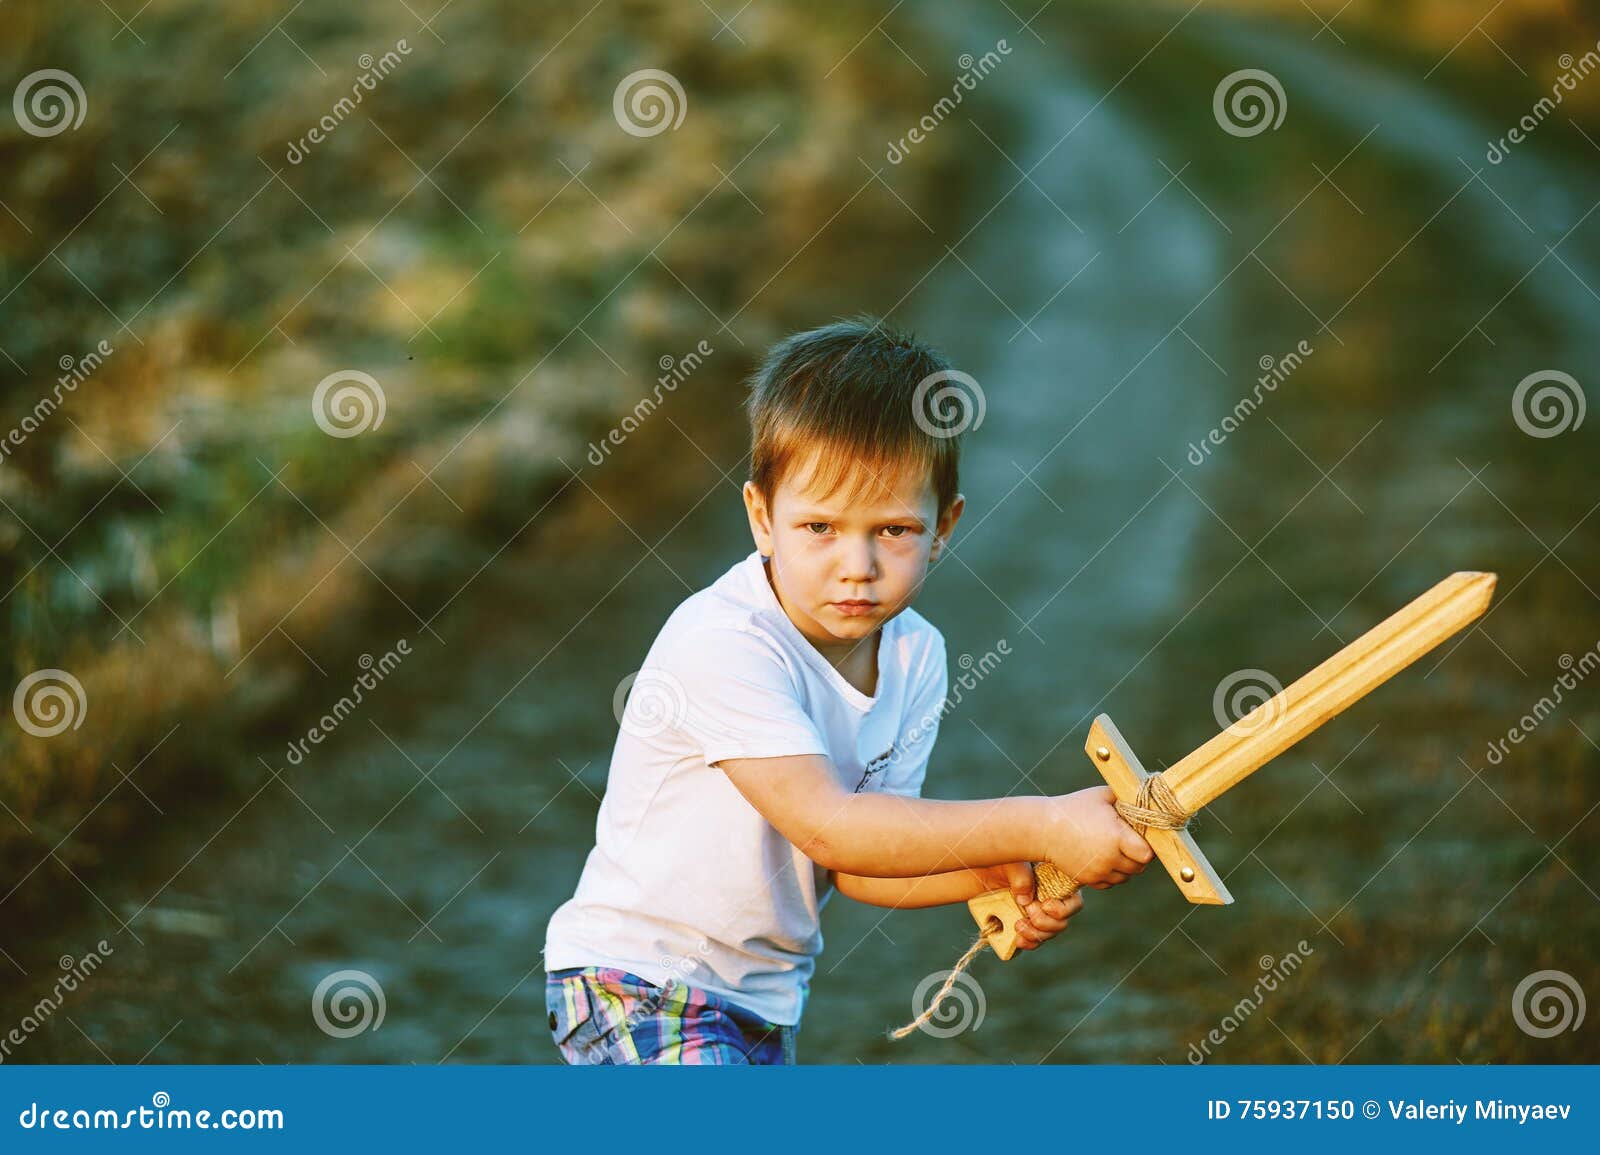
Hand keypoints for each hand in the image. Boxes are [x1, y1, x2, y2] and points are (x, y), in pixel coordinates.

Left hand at [973, 862, 1083, 950]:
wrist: (977, 871)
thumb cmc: (998, 860)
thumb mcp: (1011, 860)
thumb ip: (1022, 875)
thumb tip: (1026, 900)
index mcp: (1054, 880)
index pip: (1074, 900)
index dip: (1065, 909)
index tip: (1046, 905)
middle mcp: (1049, 898)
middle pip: (1063, 921)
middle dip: (1047, 922)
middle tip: (1029, 911)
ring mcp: (1037, 913)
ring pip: (1049, 933)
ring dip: (1037, 934)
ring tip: (1018, 926)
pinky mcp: (1024, 924)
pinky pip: (1034, 940)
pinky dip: (1028, 943)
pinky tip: (1018, 940)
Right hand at [1038, 785, 1153, 890]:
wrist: (1044, 829)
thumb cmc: (1074, 808)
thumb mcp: (1101, 796)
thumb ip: (1126, 798)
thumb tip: (1146, 801)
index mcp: (1116, 836)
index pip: (1147, 854)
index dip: (1147, 846)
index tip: (1140, 837)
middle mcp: (1109, 857)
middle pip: (1139, 867)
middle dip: (1137, 856)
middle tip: (1128, 842)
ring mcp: (1098, 871)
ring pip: (1125, 877)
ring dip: (1124, 866)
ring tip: (1114, 849)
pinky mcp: (1088, 880)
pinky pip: (1110, 883)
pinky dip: (1111, 874)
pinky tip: (1103, 859)